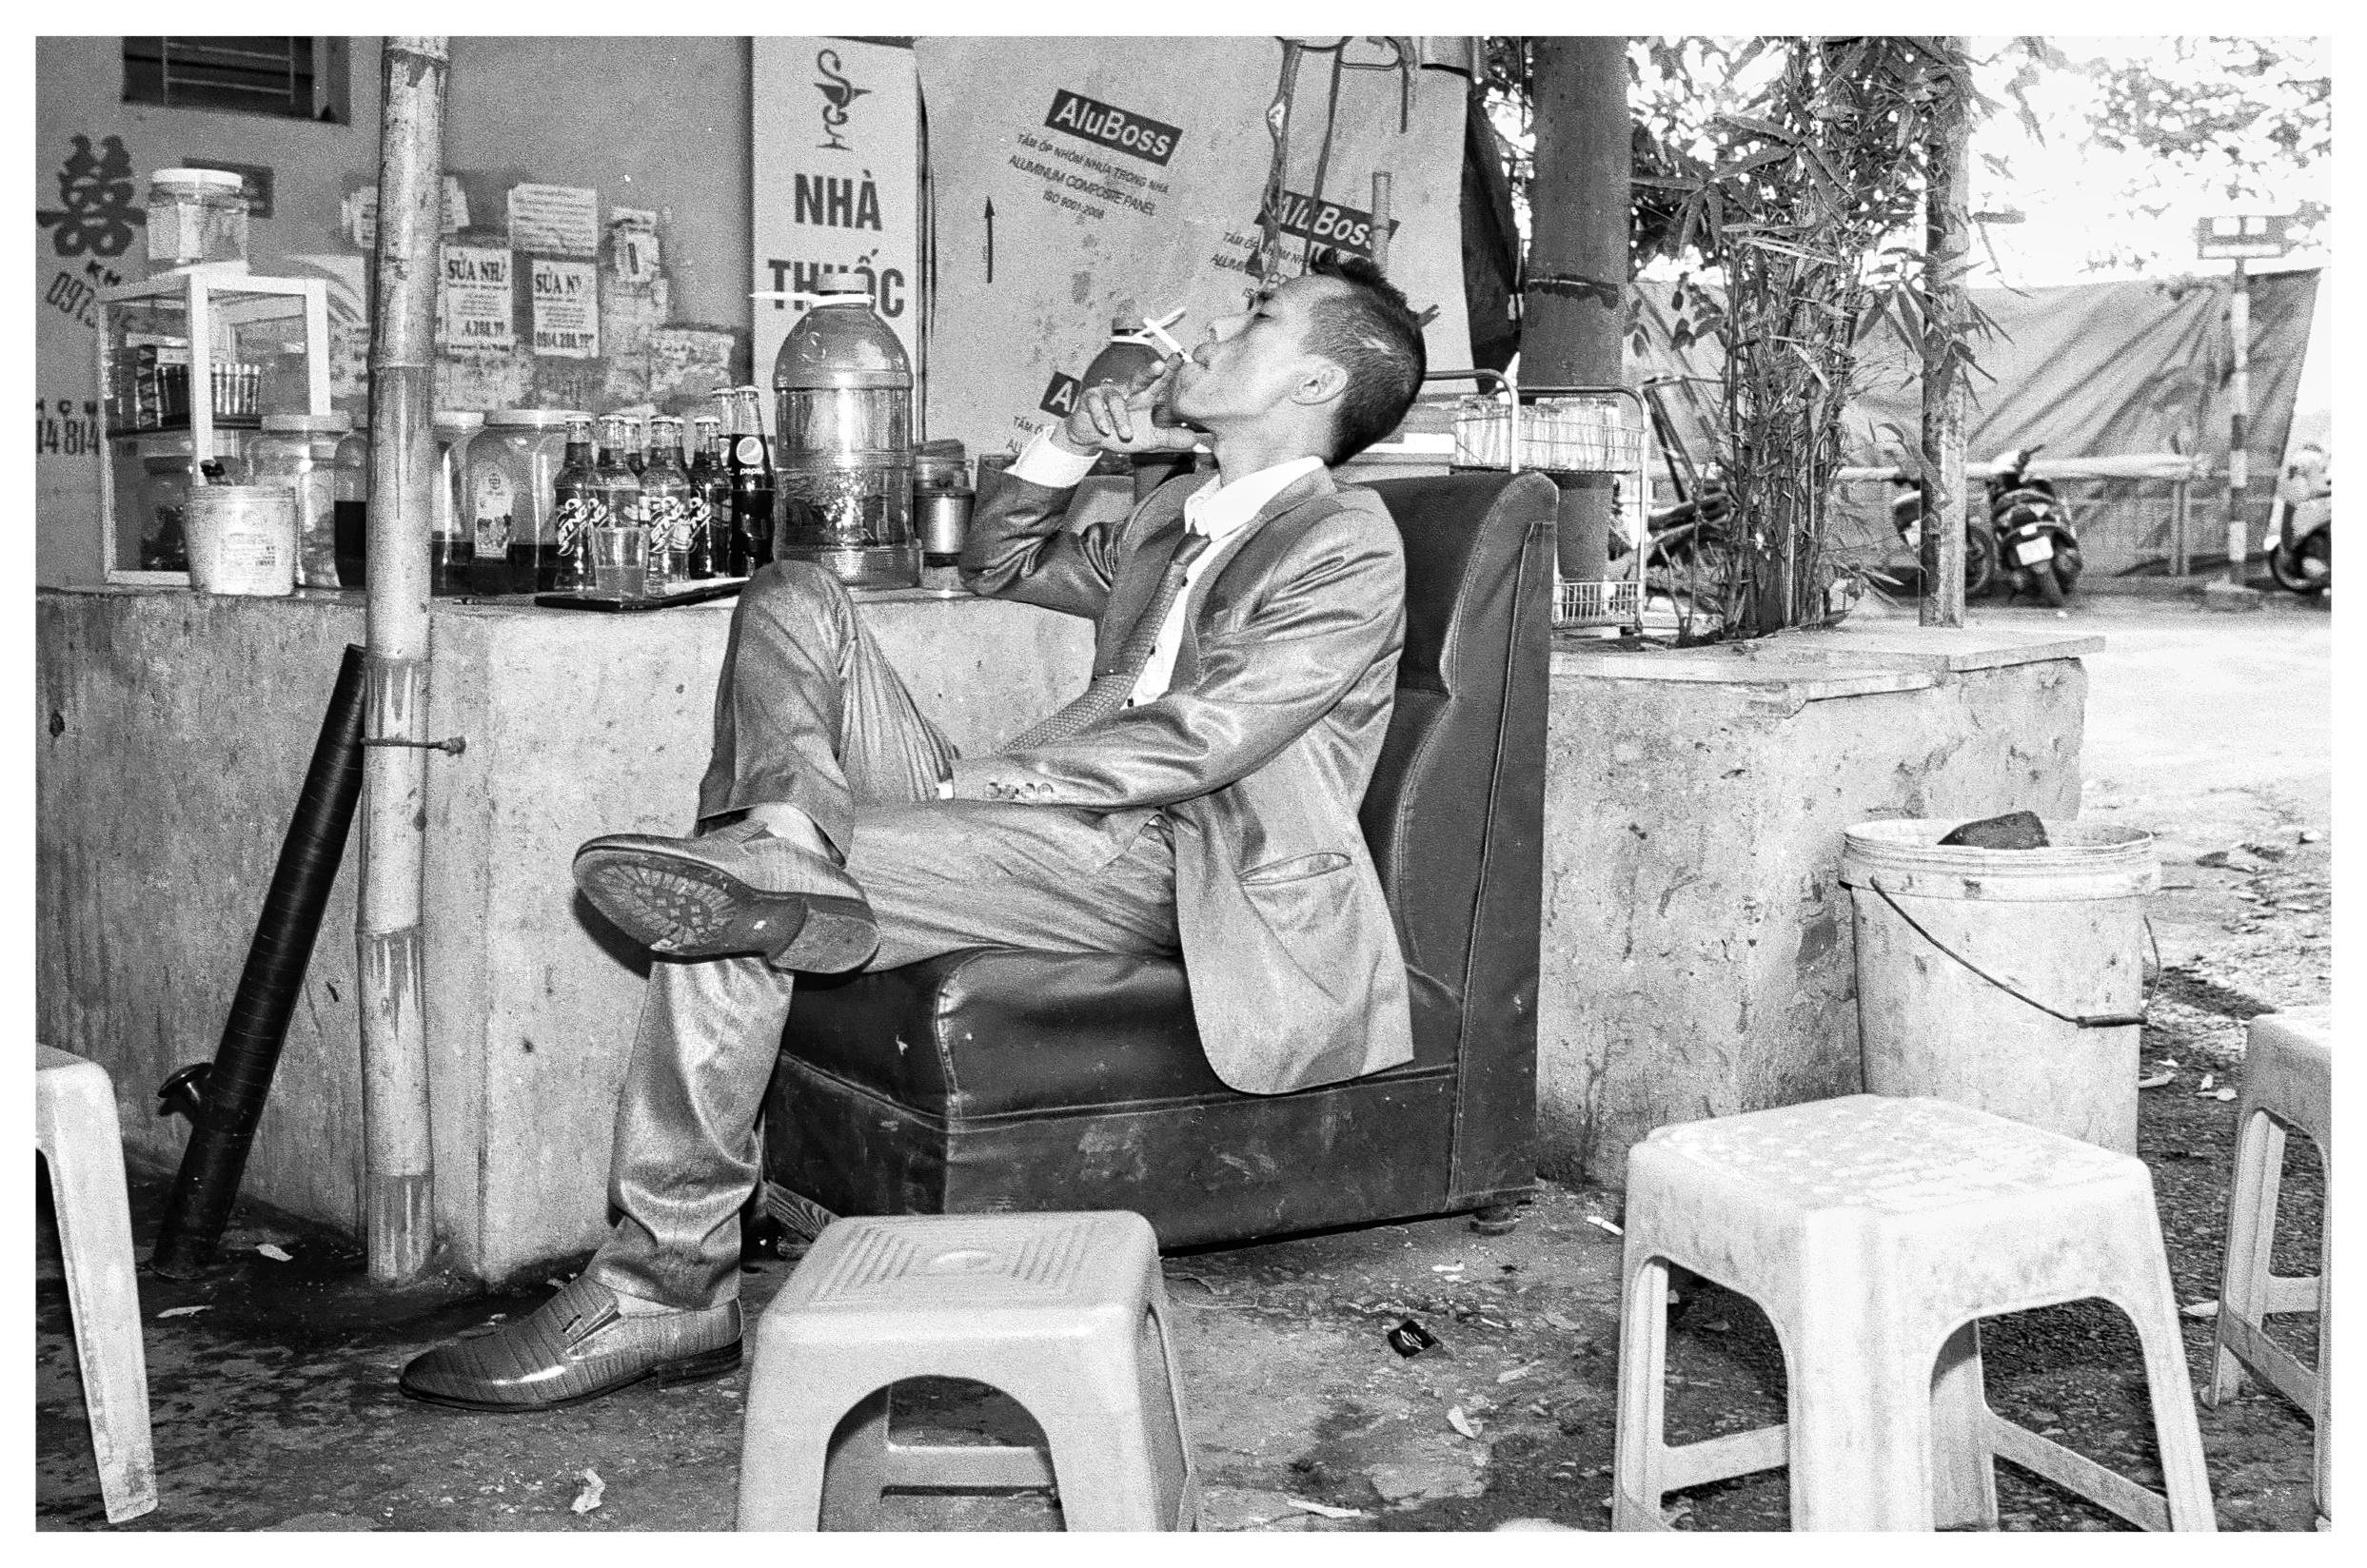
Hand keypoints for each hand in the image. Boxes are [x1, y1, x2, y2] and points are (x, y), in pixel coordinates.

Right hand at [1054, 355, 1199, 455]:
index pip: (1158, 382)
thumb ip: (1170, 438)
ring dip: (1121, 418)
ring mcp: (1108, 394)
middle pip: (1139, 377)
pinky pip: (1096, 405)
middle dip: (1149, 371)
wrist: (1091, 437)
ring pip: (1116, 399)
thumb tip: (1193, 439)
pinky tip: (1105, 428)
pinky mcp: (1090, 399)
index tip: (1181, 360)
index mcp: (1143, 396)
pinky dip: (1101, 417)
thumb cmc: (1120, 431)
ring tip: (1127, 434)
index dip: (1169, 371)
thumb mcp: (1149, 439)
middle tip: (1160, 366)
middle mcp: (1127, 391)